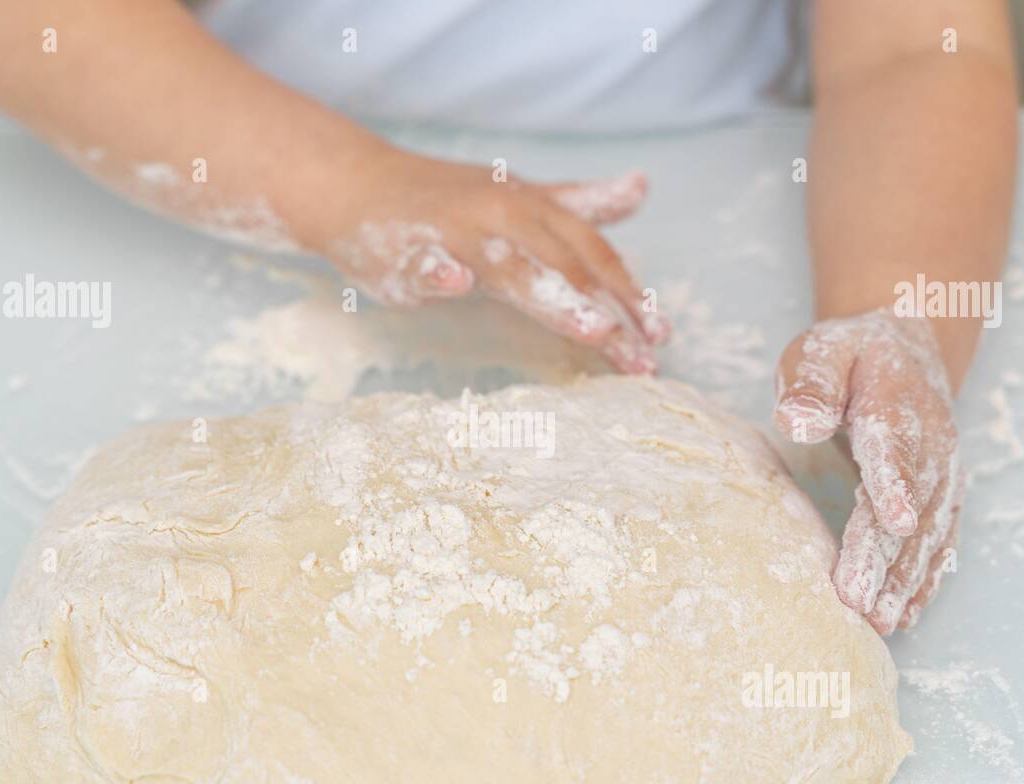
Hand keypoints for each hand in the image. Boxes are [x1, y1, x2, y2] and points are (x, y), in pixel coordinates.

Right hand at [315, 148, 669, 372]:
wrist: (359, 185)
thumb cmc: (447, 201)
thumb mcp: (521, 199)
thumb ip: (579, 205)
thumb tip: (640, 187)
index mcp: (534, 209)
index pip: (593, 256)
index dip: (630, 294)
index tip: (663, 337)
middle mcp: (503, 215)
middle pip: (565, 267)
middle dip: (609, 312)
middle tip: (643, 358)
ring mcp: (455, 233)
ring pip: (510, 267)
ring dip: (552, 295)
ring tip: (592, 329)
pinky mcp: (406, 252)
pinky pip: (425, 263)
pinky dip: (439, 272)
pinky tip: (455, 284)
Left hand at [773, 309, 963, 634]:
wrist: (905, 352)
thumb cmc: (849, 357)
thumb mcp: (821, 352)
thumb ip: (812, 384)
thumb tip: (800, 420)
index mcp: (897, 403)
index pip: (896, 447)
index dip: (896, 483)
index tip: (893, 521)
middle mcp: (931, 445)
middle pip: (909, 506)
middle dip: (885, 557)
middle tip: (859, 601)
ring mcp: (941, 476)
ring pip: (925, 534)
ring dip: (904, 580)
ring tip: (879, 621)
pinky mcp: (940, 498)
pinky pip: (937, 543)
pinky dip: (923, 580)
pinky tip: (905, 614)